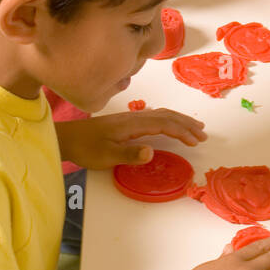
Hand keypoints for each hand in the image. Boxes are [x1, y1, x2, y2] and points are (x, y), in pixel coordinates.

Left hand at [55, 109, 206, 168]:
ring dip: (180, 120)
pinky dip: (169, 120)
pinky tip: (170, 125)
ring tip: (194, 128)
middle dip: (187, 124)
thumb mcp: (106, 155)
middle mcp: (134, 117)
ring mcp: (130, 118)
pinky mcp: (126, 122)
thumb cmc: (86, 148)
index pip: (164, 124)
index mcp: (133, 124)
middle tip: (203, 134)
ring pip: (161, 114)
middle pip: (167, 115)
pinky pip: (155, 116)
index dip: (182, 131)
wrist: (67, 138)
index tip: (196, 141)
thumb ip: (129, 154)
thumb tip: (152, 152)